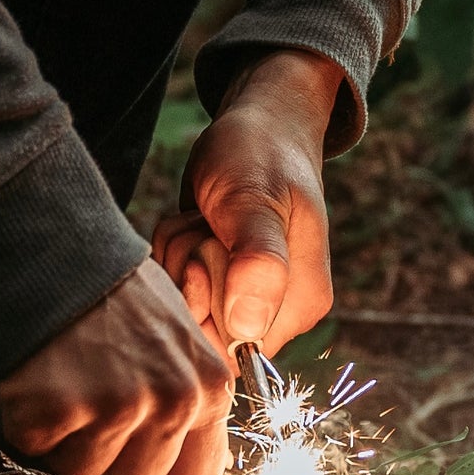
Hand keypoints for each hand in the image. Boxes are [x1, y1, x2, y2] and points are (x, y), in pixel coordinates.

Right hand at [0, 259, 233, 474]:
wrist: (52, 252)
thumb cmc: (114, 299)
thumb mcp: (180, 341)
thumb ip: (192, 405)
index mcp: (210, 388)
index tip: (130, 457)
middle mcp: (173, 401)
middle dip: (105, 460)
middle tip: (90, 402)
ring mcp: (117, 406)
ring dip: (65, 442)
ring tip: (67, 383)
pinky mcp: (59, 409)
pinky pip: (39, 453)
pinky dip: (29, 424)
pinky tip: (40, 379)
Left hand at [152, 49, 340, 356]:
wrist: (258, 125)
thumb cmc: (261, 153)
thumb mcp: (255, 200)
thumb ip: (258, 262)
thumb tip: (248, 332)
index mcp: (301, 303)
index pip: (235, 349)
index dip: (206, 301)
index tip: (214, 245)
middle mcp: (277, 311)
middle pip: (204, 331)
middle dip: (189, 271)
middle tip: (209, 223)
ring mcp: (248, 297)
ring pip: (184, 309)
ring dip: (176, 256)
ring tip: (204, 217)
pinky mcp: (221, 281)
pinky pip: (176, 290)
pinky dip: (172, 252)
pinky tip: (194, 221)